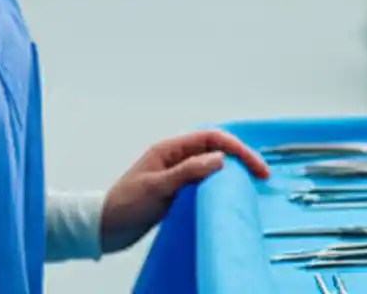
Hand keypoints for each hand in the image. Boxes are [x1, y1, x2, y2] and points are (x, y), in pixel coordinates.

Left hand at [100, 130, 269, 253]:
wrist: (105, 228)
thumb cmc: (125, 205)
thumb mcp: (156, 187)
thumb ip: (187, 172)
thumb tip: (220, 159)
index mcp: (170, 149)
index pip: (211, 138)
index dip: (237, 148)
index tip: (255, 166)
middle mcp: (176, 158)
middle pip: (216, 149)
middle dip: (241, 158)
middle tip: (262, 176)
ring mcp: (178, 175)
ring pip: (213, 166)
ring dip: (233, 172)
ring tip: (253, 185)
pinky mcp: (178, 191)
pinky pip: (206, 183)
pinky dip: (221, 187)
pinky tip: (231, 197)